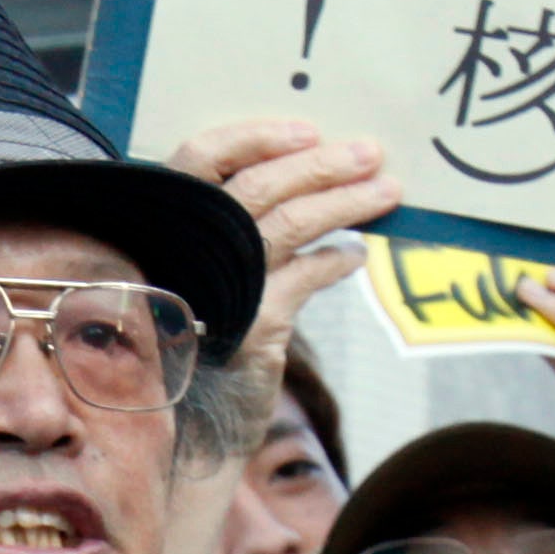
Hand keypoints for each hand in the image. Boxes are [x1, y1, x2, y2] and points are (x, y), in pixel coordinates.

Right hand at [163, 122, 390, 474]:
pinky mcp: (252, 322)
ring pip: (290, 222)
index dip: (255, 137)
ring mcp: (217, 284)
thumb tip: (309, 176)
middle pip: (259, 184)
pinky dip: (336, 261)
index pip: (201, 156)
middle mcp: (184, 246)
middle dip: (323, 164)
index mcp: (167, 222)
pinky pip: (308, 275)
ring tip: (387, 190)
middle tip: (370, 153)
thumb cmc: (197, 335)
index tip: (307, 130)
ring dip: (346, 201)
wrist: (186, 423)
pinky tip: (356, 256)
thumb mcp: (202, 271)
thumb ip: (232, 228)